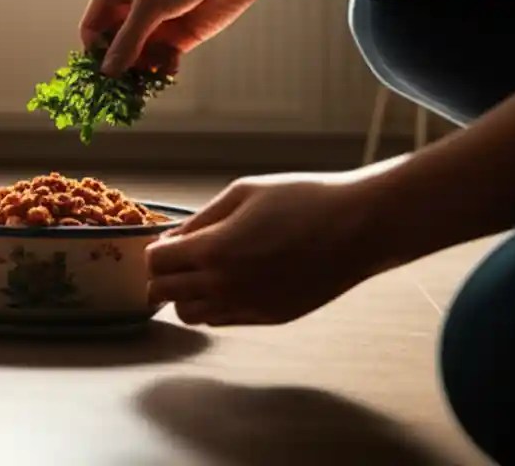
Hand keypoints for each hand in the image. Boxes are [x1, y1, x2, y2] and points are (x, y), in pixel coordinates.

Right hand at [80, 0, 263, 75]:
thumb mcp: (150, 3)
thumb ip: (127, 40)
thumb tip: (105, 72)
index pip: (92, 28)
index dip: (95, 50)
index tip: (104, 70)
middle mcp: (131, 10)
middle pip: (113, 48)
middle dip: (119, 65)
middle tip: (125, 84)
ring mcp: (155, 25)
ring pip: (137, 59)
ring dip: (141, 71)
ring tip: (149, 79)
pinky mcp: (177, 38)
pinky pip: (160, 62)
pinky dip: (162, 70)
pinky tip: (169, 71)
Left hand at [147, 171, 391, 326]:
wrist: (358, 227)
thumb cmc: (302, 200)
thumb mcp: (242, 193)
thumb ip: (201, 219)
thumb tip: (174, 238)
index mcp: (214, 250)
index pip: (156, 264)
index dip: (157, 251)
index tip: (169, 241)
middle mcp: (225, 285)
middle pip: (164, 294)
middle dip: (163, 275)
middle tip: (177, 259)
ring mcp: (247, 305)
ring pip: (190, 315)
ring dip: (186, 296)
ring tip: (203, 272)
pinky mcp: (269, 317)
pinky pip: (223, 320)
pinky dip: (214, 306)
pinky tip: (230, 282)